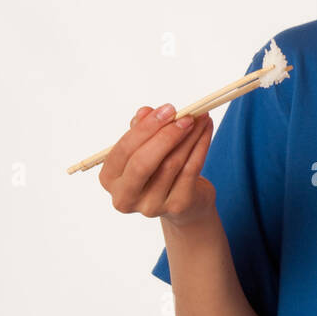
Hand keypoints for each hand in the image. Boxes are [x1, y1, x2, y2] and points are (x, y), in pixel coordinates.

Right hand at [98, 103, 215, 225]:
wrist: (183, 202)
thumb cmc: (157, 169)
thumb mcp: (145, 148)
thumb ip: (142, 130)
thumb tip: (146, 112)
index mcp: (110, 178)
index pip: (124, 150)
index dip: (146, 128)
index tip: (168, 109)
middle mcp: (125, 197)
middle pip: (143, 163)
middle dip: (167, 135)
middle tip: (186, 116)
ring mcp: (151, 205)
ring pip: (172, 164)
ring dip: (190, 136)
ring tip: (201, 117)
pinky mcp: (178, 206)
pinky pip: (191, 170)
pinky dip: (201, 146)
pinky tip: (206, 130)